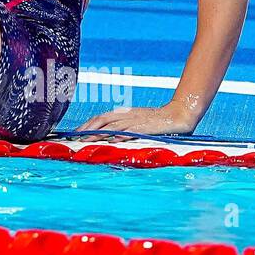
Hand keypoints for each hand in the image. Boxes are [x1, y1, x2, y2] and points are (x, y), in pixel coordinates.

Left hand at [75, 102, 198, 140]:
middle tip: (76, 138)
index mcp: (124, 114)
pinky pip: (132, 130)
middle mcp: (127, 115)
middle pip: (102, 120)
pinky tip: (113, 140)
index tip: (75, 133)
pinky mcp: (147, 126)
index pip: (101, 117)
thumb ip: (125, 129)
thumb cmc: (158, 121)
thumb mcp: (138, 123)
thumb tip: (111, 137)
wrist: (179, 113)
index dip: (87, 124)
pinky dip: (122, 134)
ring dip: (99, 133)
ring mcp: (137, 120)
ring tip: (87, 140)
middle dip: (88, 129)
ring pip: (113, 125)